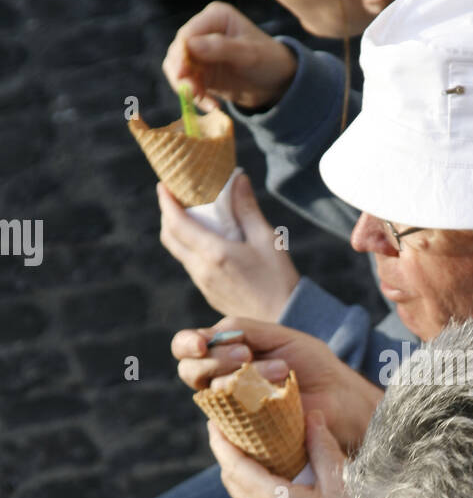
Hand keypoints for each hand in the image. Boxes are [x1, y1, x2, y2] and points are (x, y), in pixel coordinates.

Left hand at [157, 172, 299, 319]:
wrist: (284, 318)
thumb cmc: (279, 279)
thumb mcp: (267, 239)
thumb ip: (247, 208)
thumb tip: (237, 179)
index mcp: (214, 253)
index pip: (177, 223)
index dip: (166, 202)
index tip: (163, 184)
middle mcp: (202, 270)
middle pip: (170, 238)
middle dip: (167, 214)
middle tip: (175, 197)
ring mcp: (203, 284)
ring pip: (179, 252)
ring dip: (178, 231)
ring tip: (190, 215)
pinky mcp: (208, 293)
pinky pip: (190, 265)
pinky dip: (189, 247)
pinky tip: (206, 240)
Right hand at [163, 1, 296, 110]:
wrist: (278, 82)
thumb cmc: (270, 60)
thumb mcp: (250, 54)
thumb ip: (222, 48)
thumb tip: (190, 44)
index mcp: (215, 17)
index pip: (188, 34)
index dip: (181, 54)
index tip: (182, 74)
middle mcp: (203, 31)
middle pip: (178, 52)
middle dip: (182, 74)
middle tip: (192, 94)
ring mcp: (200, 53)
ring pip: (179, 69)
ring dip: (187, 88)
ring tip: (207, 103)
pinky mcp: (201, 72)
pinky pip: (189, 84)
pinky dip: (196, 97)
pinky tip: (213, 106)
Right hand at [171, 316, 381, 451]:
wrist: (339, 395)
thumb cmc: (311, 363)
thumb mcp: (277, 336)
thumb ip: (242, 329)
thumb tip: (211, 335)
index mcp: (226, 353)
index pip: (187, 346)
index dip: (186, 343)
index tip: (201, 343)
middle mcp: (223, 379)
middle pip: (190, 370)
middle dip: (215, 358)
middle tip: (246, 353)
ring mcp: (232, 406)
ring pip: (212, 390)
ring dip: (244, 374)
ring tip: (280, 370)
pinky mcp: (245, 429)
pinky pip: (233, 414)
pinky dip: (252, 397)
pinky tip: (278, 390)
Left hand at [207, 411, 407, 497]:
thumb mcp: (341, 485)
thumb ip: (321, 448)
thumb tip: (311, 417)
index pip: (236, 467)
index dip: (220, 442)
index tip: (215, 420)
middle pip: (231, 480)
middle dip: (226, 452)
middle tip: (231, 425)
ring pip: (239, 496)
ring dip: (237, 470)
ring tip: (247, 445)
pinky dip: (249, 486)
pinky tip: (266, 473)